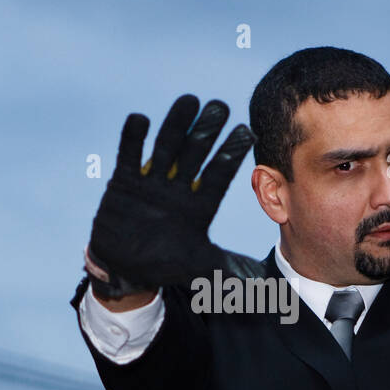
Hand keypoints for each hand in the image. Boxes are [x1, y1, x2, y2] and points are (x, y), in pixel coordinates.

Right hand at [87, 94, 256, 295]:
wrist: (126, 266)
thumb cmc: (165, 263)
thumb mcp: (199, 267)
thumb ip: (228, 272)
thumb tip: (263, 288)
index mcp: (199, 205)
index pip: (218, 175)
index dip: (230, 154)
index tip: (246, 132)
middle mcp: (179, 187)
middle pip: (195, 153)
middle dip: (206, 130)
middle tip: (220, 107)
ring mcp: (152, 181)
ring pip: (167, 146)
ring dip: (176, 124)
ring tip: (189, 101)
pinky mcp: (125, 180)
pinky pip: (129, 155)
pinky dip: (133, 138)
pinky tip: (141, 119)